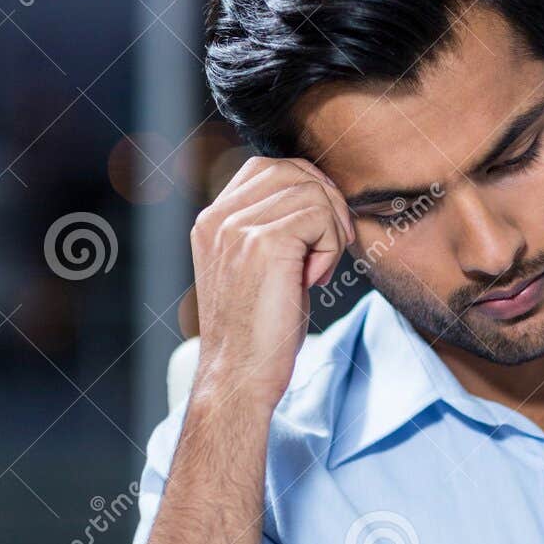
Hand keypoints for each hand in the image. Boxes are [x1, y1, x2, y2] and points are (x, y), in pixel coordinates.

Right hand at [189, 155, 352, 412]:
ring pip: (312, 191)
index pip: (268, 166)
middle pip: (293, 171)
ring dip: (331, 230)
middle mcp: (219, 217)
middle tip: (331, 247)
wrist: (239, 376)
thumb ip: (271, 227)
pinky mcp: (264, 243)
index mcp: (212, 219)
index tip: (321, 229)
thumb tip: (319, 194)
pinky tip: (314, 280)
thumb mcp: (257, 267)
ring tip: (317, 270)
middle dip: (327, 204)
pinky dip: (331, 248)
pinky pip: (320, 217)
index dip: (307, 187)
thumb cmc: (258, 330)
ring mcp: (237, 228)